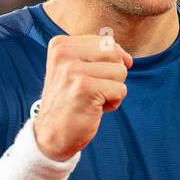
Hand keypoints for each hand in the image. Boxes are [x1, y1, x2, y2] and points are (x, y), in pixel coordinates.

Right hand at [32, 33, 132, 160]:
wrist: (51, 135)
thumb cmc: (70, 103)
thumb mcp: (77, 70)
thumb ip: (100, 56)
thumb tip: (128, 59)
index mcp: (60, 45)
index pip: (107, 43)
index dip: (106, 65)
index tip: (86, 81)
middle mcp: (63, 53)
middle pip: (115, 54)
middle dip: (112, 76)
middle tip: (91, 91)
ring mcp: (72, 70)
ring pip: (121, 71)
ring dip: (112, 90)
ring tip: (91, 100)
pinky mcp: (84, 88)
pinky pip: (120, 90)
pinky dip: (113, 103)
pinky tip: (94, 109)